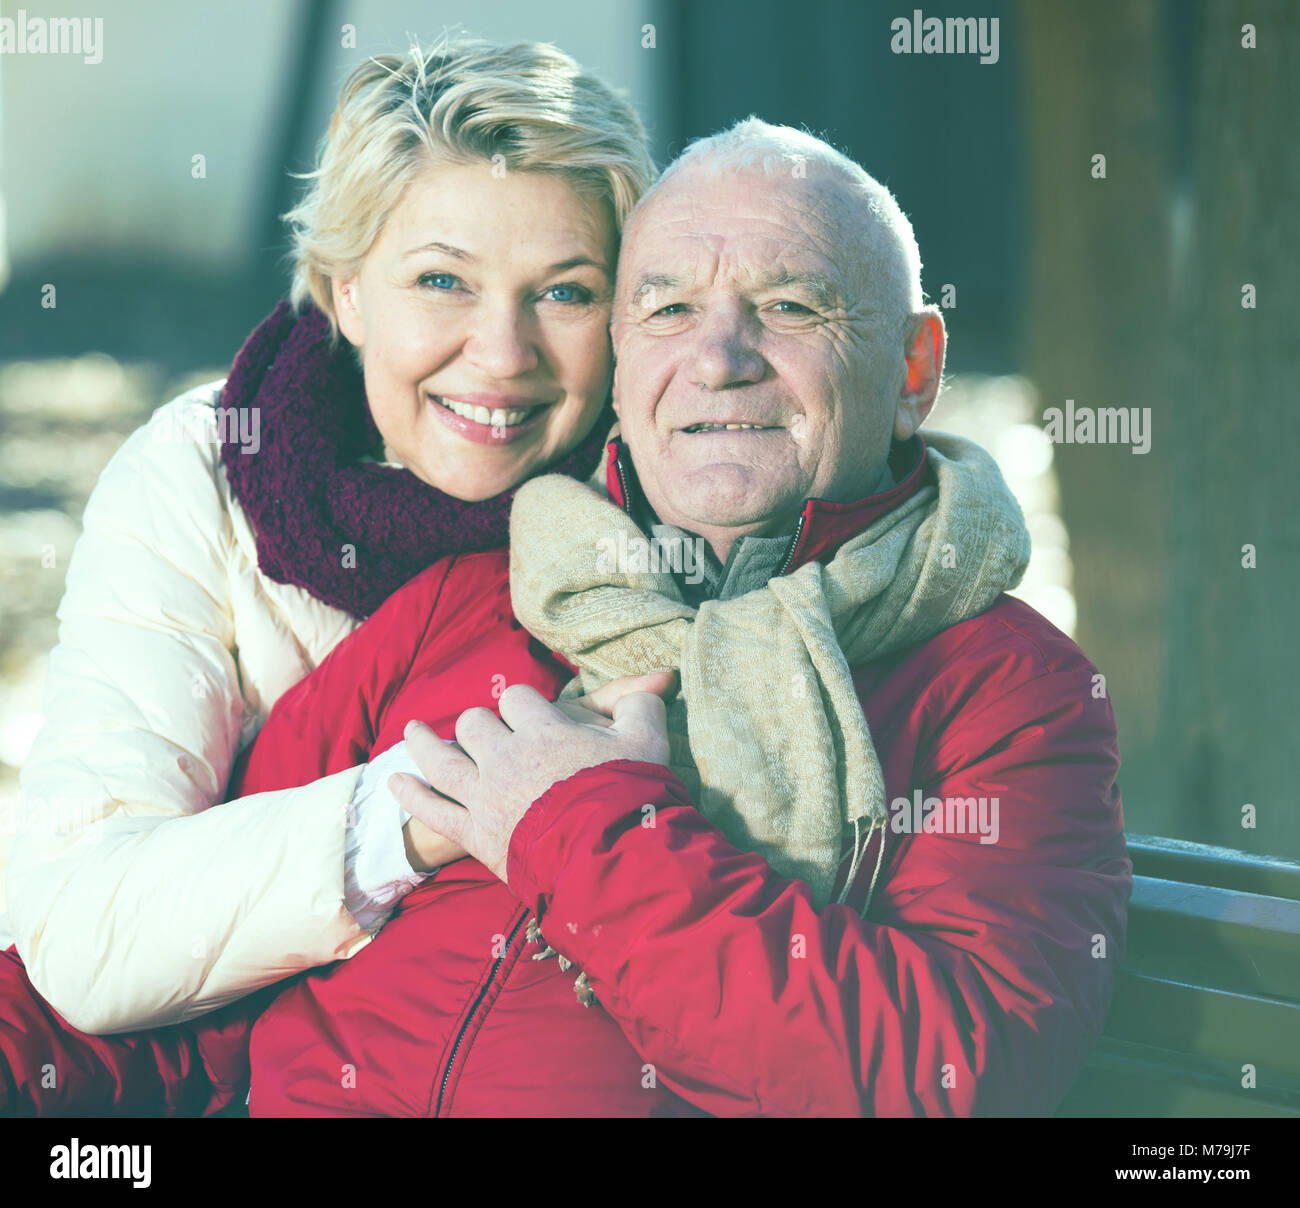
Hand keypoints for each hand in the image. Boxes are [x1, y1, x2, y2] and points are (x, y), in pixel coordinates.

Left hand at [389, 673, 673, 881]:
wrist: (611, 860)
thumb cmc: (629, 797)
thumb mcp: (647, 743)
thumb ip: (640, 706)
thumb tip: (654, 684)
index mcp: (542, 730)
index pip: (517, 698)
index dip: (523, 704)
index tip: (531, 715)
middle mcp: (504, 757)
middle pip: (475, 723)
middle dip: (481, 724)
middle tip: (486, 732)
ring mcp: (484, 796)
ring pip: (441, 759)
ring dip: (423, 742)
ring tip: (413, 731)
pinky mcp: (474, 834)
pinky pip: (432, 810)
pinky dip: (411, 795)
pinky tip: (395, 782)